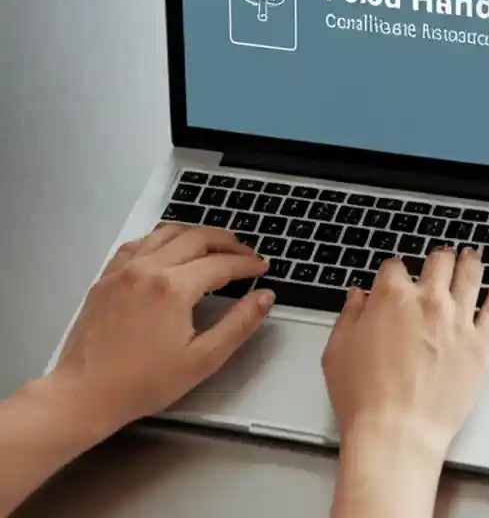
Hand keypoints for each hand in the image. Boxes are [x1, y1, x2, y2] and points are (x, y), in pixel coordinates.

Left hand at [48, 224, 275, 434]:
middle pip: (197, 238)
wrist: (85, 393)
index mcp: (174, 288)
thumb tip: (265, 297)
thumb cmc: (143, 382)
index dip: (247, 264)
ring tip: (214, 247)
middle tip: (246, 254)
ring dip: (197, 235)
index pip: (222, 264)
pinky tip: (171, 250)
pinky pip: (139, 243)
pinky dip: (162, 240)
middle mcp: (148, 269)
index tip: (262, 268)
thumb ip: (239, 324)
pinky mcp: (106, 277)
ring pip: (167, 233)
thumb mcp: (203, 359)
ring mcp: (123, 270)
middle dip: (228, 242)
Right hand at [322, 247, 488, 451]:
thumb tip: (357, 297)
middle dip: (439, 258)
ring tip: (472, 256)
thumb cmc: (364, 398)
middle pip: (439, 263)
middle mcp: (429, 302)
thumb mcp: (337, 352)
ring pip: (470, 276)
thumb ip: (349, 316)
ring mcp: (458, 320)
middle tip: (443, 257)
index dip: (393, 270)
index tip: (395, 274)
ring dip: (470, 262)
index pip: (394, 267)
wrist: (398, 431)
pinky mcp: (481, 343)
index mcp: (392, 299)